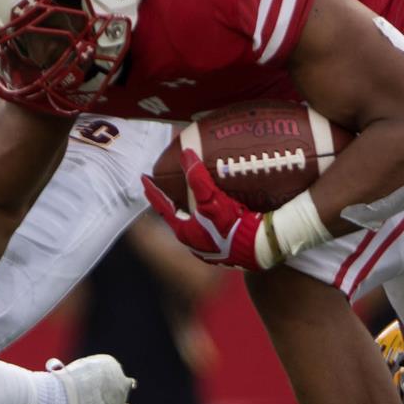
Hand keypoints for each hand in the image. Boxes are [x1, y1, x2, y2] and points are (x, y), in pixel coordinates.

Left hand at [141, 148, 267, 269]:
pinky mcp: (226, 248)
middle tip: (170, 186)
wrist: (258, 249)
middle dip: (174, 201)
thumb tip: (185, 154)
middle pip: (178, 216)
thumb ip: (197, 178)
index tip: (144, 179)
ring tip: (195, 194)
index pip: (162, 207)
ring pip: (196, 223)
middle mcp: (194, 243)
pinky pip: (214, 228)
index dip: (153, 192)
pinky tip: (221, 208)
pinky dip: (212, 216)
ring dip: (194, 209)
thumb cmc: (230, 227)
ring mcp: (210, 247)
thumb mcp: (211, 200)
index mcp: (184, 232)